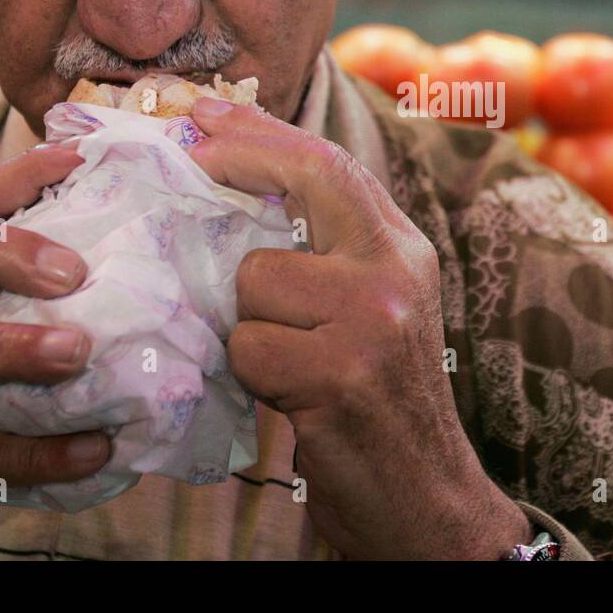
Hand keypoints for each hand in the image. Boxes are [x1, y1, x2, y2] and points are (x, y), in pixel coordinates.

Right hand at [0, 144, 110, 559]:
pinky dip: (34, 452)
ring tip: (78, 353)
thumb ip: (55, 310)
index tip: (84, 161)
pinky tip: (94, 449)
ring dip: (10, 348)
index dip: (21, 178)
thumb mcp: (5, 351)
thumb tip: (163, 272)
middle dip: (2, 254)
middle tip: (75, 273)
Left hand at [187, 98, 530, 559]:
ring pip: (255, 278)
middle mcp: (397, 270)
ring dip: (244, 322)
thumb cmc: (379, 405)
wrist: (426, 499)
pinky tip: (288, 397)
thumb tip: (237, 195)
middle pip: (309, 178)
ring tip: (283, 360)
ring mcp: (375, 318)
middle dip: (237, 157)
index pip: (332, 163)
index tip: (207, 114)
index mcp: (403, 250)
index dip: (264, 132)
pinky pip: (249, 345)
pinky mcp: (342, 372)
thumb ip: (327, 255)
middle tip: (186, 150)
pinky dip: (249, 373)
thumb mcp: (373, 313)